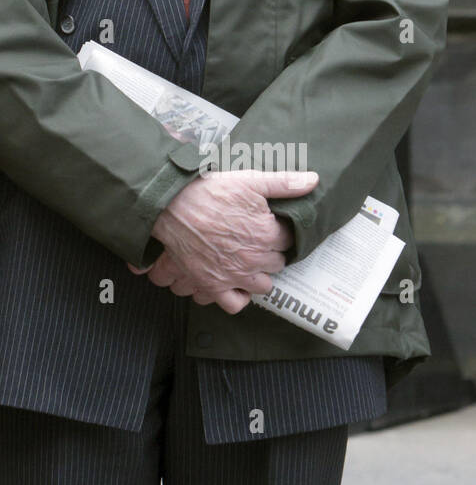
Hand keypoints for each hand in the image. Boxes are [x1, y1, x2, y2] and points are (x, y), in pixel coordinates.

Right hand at [147, 169, 316, 298]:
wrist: (171, 205)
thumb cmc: (208, 190)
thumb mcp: (248, 180)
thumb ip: (283, 183)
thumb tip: (314, 181)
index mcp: (266, 233)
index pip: (289, 240)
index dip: (280, 231)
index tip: (270, 225)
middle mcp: (254, 258)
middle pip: (277, 263)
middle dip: (270, 251)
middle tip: (257, 240)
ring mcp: (234, 275)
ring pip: (262, 285)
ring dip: (258, 274)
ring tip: (248, 261)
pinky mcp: (213, 285)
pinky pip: (235, 304)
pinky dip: (238, 297)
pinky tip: (236, 283)